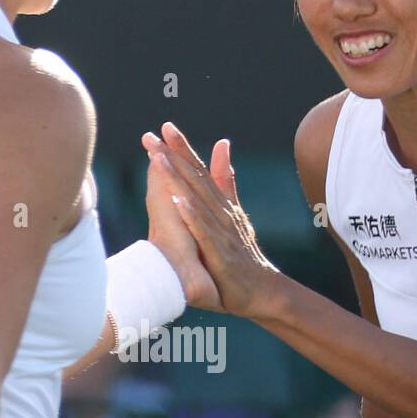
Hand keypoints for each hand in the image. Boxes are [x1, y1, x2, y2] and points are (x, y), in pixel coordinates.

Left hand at [142, 122, 281, 319]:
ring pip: (198, 201)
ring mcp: (223, 233)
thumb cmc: (243, 254)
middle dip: (175, 156)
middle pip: (196, 180)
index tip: (164, 127)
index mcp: (223, 204)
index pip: (201, 171)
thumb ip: (225, 180)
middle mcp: (223, 213)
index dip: (184, 149)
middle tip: (152, 135)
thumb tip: (222, 144)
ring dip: (179, 179)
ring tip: (159, 160)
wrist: (263, 290)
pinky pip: (204, 232)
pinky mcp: (221, 254)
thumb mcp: (235, 212)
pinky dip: (192, 216)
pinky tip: (178, 201)